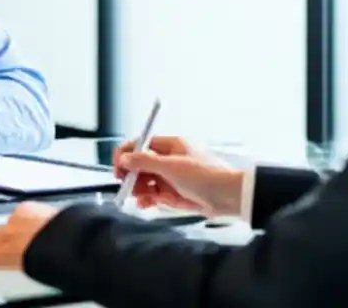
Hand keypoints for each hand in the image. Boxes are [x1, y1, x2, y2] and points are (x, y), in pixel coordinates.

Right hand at [113, 136, 243, 215]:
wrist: (229, 197)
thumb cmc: (206, 176)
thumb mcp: (172, 166)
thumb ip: (145, 162)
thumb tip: (124, 158)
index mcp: (170, 145)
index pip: (140, 145)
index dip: (126, 155)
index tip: (118, 167)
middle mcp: (169, 159)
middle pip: (140, 164)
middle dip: (130, 174)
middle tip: (124, 185)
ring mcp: (171, 177)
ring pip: (145, 180)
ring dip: (137, 188)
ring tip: (136, 197)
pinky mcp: (174, 193)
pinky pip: (154, 194)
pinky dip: (146, 199)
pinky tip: (144, 204)